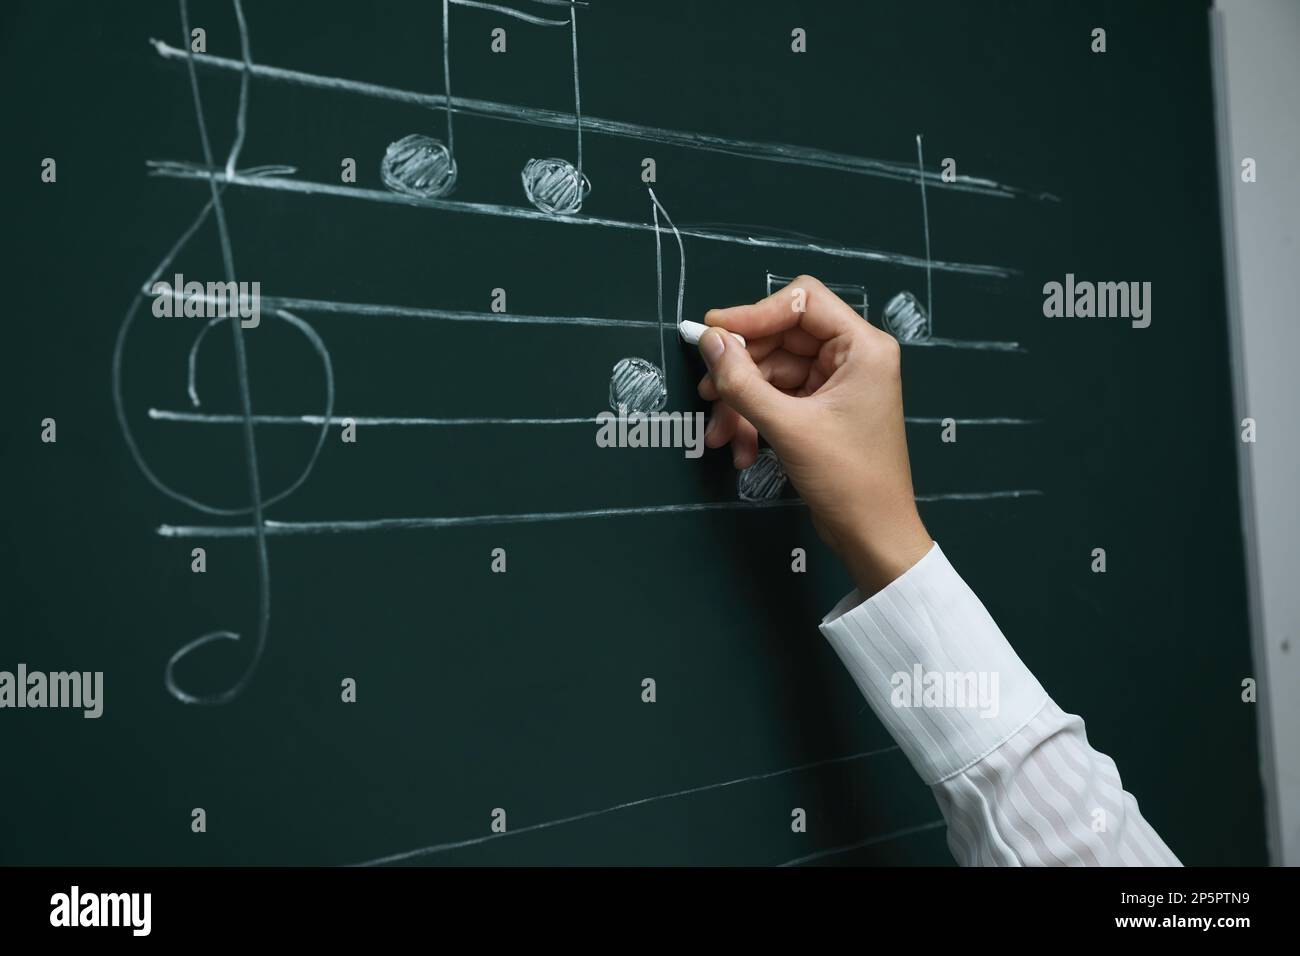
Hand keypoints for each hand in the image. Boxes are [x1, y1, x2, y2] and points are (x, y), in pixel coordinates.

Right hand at [697, 275, 932, 594]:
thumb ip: (743, 381)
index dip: (754, 313)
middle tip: (707, 391)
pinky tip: (741, 450)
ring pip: (773, 373)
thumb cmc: (847, 479)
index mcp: (862, 346)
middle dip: (742, 369)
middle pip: (781, 338)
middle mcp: (852, 357)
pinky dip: (755, 420)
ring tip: (721, 436)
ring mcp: (837, 384)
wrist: (874, 537)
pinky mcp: (823, 410)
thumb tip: (709, 341)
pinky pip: (779, 399)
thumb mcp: (788, 427)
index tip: (713, 333)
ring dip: (742, 403)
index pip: (801, 302)